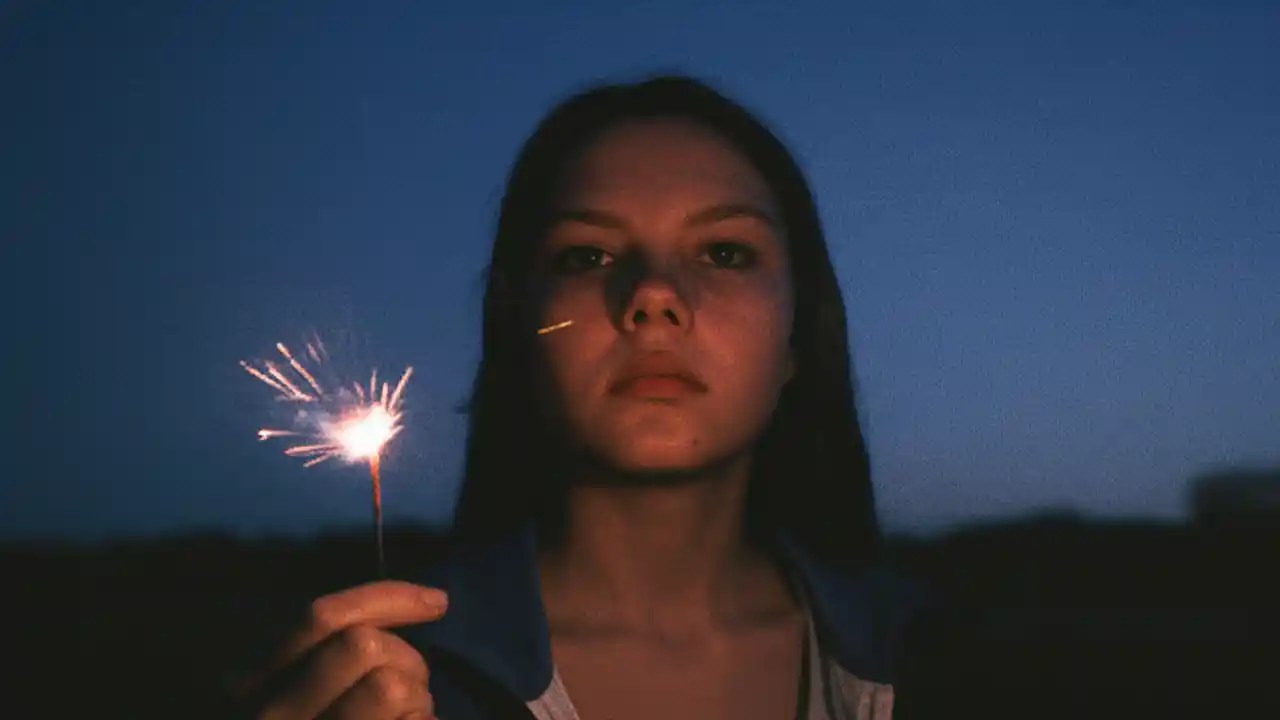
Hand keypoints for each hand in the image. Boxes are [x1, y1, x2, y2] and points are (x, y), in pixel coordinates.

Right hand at [229, 580, 447, 719]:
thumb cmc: (312, 717)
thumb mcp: (301, 693)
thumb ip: (330, 658)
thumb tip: (410, 609)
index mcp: (250, 686)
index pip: (320, 617)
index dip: (390, 597)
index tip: (439, 602)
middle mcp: (271, 716)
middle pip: (363, 645)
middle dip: (406, 658)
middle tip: (410, 690)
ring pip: (391, 686)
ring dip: (419, 700)